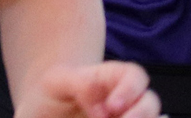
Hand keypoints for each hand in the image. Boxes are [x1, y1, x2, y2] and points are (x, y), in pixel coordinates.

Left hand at [25, 61, 159, 117]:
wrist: (40, 116)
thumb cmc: (50, 95)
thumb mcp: (56, 82)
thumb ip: (79, 84)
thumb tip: (100, 100)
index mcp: (111, 79)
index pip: (134, 76)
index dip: (130, 89)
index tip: (112, 106)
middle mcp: (123, 102)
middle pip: (149, 102)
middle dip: (142, 113)